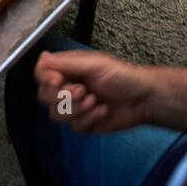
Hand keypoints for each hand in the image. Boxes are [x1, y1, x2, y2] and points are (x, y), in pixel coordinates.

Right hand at [35, 49, 152, 132]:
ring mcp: (75, 107)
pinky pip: (74, 127)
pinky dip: (90, 118)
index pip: (42, 73)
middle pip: (44, 96)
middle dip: (61, 96)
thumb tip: (44, 58)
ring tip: (94, 100)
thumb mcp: (95, 64)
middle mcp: (68, 87)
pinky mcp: (84, 123)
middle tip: (81, 90)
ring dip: (76, 108)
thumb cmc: (124, 76)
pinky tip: (103, 109)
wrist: (144, 99)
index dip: (45, 78)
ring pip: (56, 115)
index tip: (57, 80)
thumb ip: (67, 63)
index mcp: (69, 69)